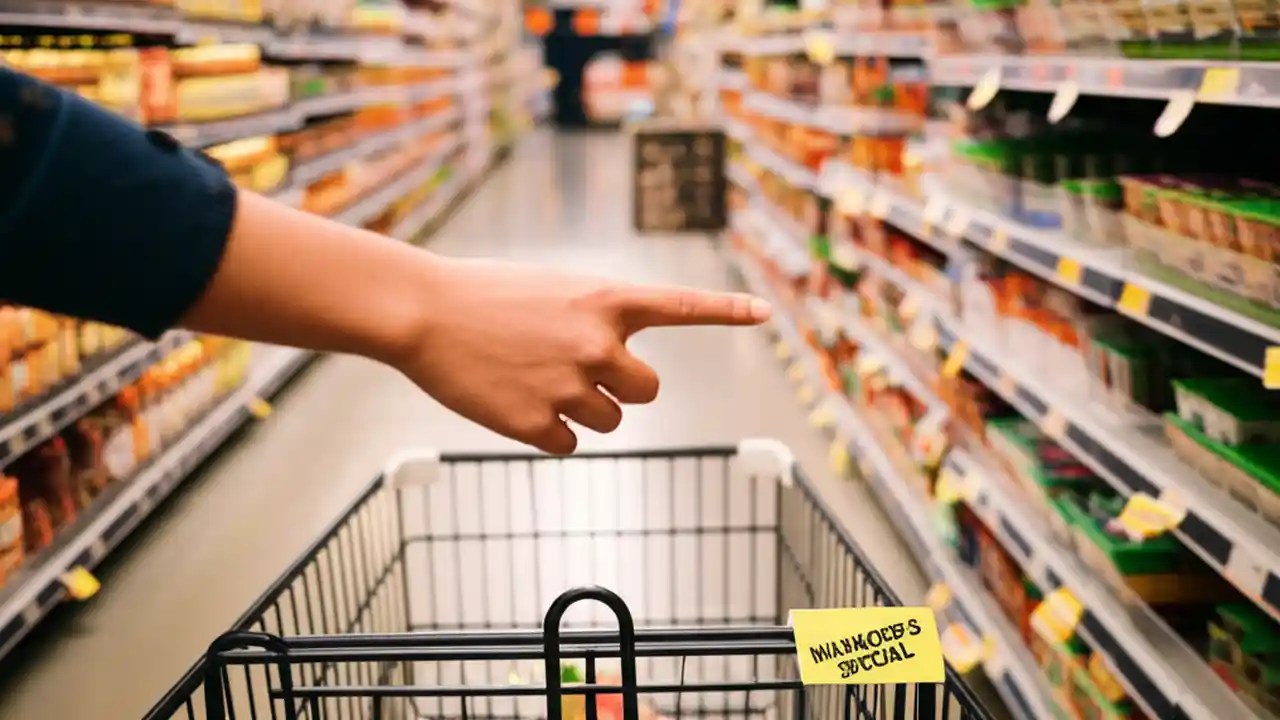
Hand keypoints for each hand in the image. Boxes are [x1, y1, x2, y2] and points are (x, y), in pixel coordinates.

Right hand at [392, 256, 770, 453]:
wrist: (424, 312)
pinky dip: (547, 431)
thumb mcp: (553, 289)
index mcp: (604, 300)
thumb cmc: (485, 296)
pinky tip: (514, 402)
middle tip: (581, 372)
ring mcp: (568, 385)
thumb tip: (615, 363)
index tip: (765, 313)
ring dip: (581, 410)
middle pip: (647, 392)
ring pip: (608, 422)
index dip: (726, 310)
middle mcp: (596, 342)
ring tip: (533, 379)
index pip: (681, 305)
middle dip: (621, 389)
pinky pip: (568, 443)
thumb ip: (595, 318)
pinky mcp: (535, 423)